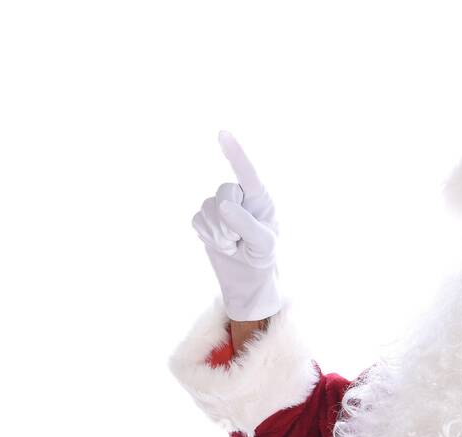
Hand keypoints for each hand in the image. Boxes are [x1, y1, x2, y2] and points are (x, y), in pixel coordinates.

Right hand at [191, 130, 280, 323]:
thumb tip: (224, 205)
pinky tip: (220, 244)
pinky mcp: (205, 217)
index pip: (247, 173)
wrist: (246, 277)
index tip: (222, 133)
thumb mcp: (263, 245)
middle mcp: (239, 196)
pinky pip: (197, 221)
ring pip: (209, 209)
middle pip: (224, 193)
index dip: (235, 153)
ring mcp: (220, 205)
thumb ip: (247, 224)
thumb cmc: (262, 258)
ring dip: (219, 234)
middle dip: (230, 221)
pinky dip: (208, 237)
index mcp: (260, 197)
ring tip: (233, 245)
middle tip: (240, 240)